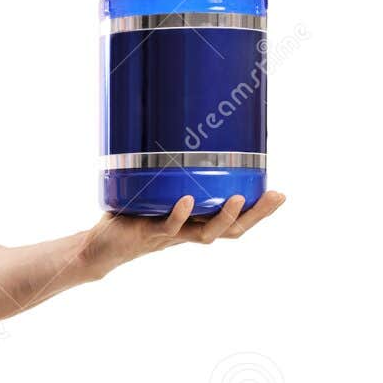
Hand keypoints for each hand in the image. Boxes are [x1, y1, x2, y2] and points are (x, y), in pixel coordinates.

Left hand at [80, 191, 285, 278]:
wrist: (101, 246)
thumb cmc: (130, 217)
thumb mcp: (155, 193)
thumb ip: (169, 176)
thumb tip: (180, 136)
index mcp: (195, 224)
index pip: (236, 222)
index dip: (260, 212)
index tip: (280, 194)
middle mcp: (188, 232)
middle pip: (232, 231)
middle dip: (257, 215)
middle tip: (276, 196)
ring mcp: (170, 235)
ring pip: (205, 233)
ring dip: (224, 217)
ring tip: (238, 199)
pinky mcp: (148, 234)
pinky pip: (168, 226)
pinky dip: (179, 214)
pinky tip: (187, 200)